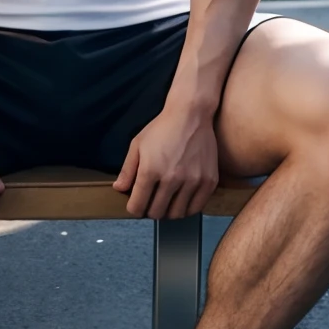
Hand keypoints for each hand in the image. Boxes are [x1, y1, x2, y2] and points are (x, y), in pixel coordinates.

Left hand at [112, 105, 219, 219]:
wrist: (190, 114)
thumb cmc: (162, 128)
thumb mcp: (137, 145)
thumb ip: (127, 170)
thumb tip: (119, 189)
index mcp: (150, 171)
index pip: (137, 206)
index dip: (134, 208)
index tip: (136, 205)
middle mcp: (172, 179)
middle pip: (157, 213)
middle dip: (150, 211)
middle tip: (151, 202)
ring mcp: (192, 181)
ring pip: (176, 214)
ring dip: (168, 212)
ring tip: (167, 201)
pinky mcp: (208, 181)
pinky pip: (196, 208)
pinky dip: (187, 208)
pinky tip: (182, 200)